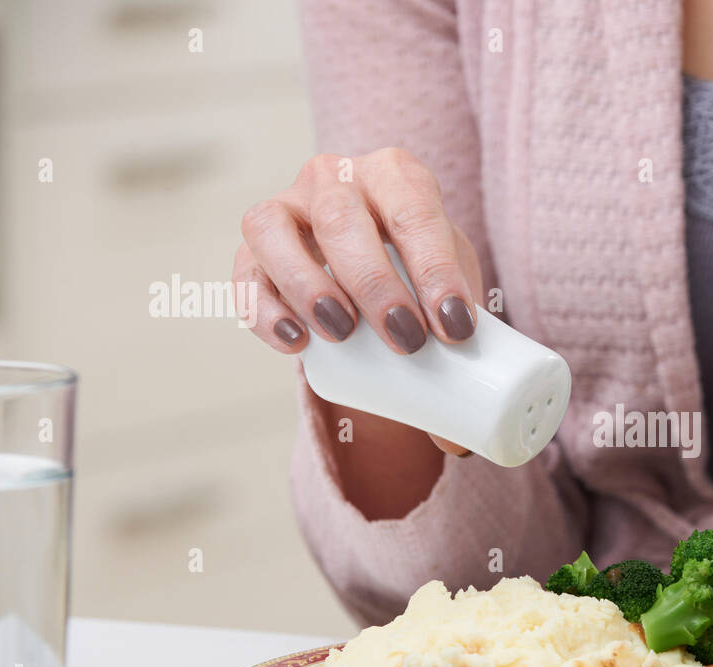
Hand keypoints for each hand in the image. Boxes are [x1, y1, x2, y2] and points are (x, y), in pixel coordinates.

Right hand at [233, 148, 484, 455]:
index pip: (416, 211)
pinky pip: (243, 269)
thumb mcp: (450, 296)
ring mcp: (286, 206)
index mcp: (398, 176)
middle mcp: (335, 177)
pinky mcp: (250, 247)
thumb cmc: (420, 277)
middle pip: (344, 219)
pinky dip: (262, 306)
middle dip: (375, 282)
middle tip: (406, 341)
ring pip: (276, 229)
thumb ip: (469, 359)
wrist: (372, 268)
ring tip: (341, 336)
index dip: (436, 268)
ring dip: (307, 283)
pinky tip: (293, 342)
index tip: (456, 328)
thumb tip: (463, 443)